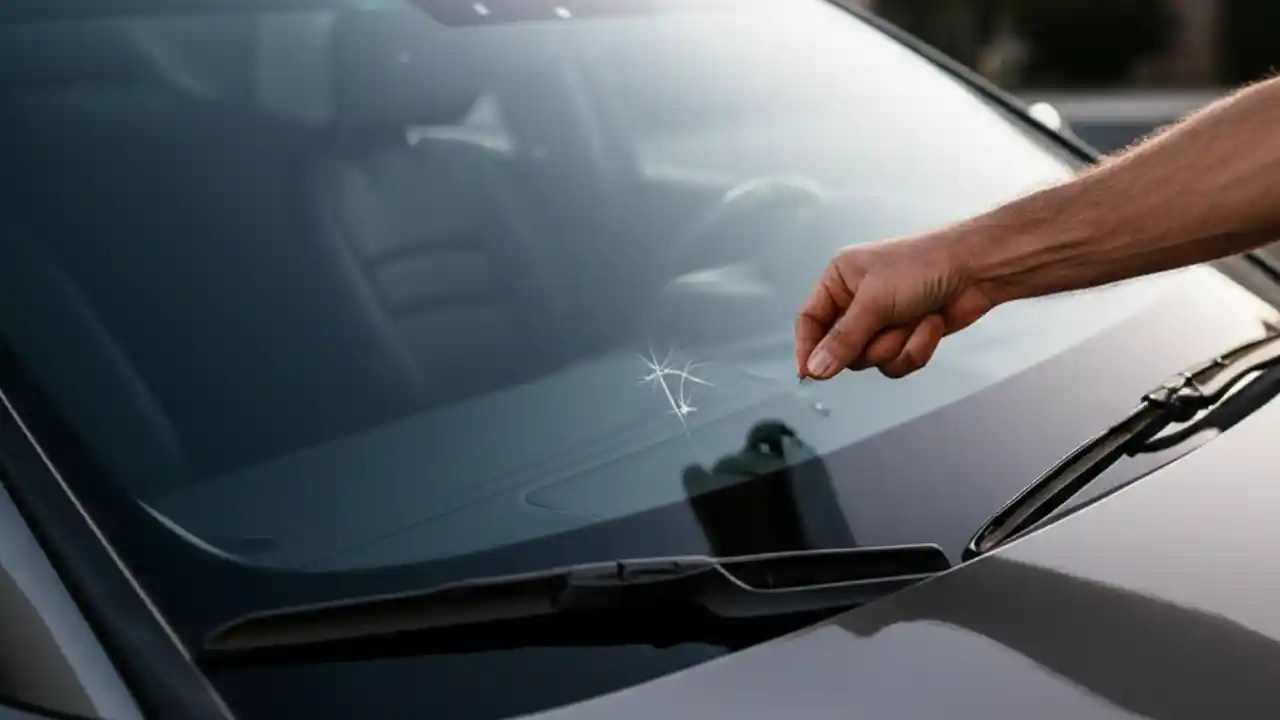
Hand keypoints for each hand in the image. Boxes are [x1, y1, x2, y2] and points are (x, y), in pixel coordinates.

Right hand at [794, 233, 997, 378]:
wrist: (977, 269)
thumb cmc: (924, 267)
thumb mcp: (875, 302)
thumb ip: (843, 340)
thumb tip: (815, 370)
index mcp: (839, 280)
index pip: (809, 320)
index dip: (807, 348)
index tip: (809, 374)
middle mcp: (856, 301)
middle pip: (840, 349)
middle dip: (868, 344)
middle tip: (883, 330)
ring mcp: (882, 321)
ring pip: (870, 361)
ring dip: (896, 346)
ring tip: (914, 320)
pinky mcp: (905, 336)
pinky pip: (896, 363)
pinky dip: (915, 349)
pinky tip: (931, 324)